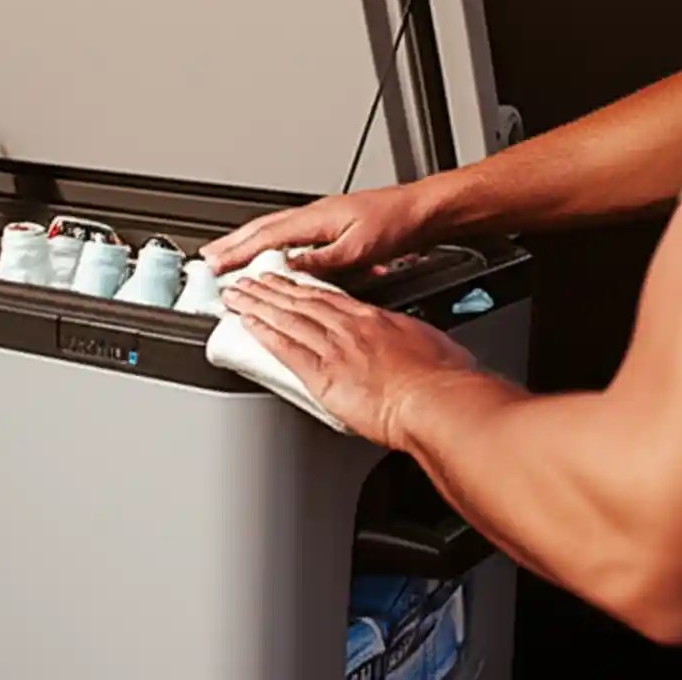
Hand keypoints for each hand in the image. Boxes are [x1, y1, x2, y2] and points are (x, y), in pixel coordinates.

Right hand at [199, 180, 450, 275]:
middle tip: (206, 258)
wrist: (422, 211)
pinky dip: (267, 241)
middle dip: (231, 244)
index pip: (265, 236)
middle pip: (261, 229)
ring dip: (246, 242)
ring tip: (226, 254)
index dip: (237, 252)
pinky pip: (287, 233)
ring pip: (272, 229)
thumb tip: (289, 268)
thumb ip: (322, 260)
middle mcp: (313, 216)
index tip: (214, 265)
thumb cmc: (396, 223)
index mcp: (315, 219)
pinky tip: (267, 252)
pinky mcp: (328, 225)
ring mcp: (319, 219)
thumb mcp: (359, 248)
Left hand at [222, 274, 477, 449]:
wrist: (438, 400)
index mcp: (375, 320)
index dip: (302, 287)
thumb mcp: (432, 344)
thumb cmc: (443, 379)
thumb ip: (412, 341)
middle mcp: (350, 329)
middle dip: (271, 290)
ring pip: (287, 320)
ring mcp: (335, 349)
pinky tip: (248, 325)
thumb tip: (414, 344)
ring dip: (258, 306)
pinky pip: (286, 350)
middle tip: (248, 280)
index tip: (286, 280)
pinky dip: (265, 335)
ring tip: (237, 296)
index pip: (329, 298)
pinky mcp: (324, 376)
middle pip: (301, 302)